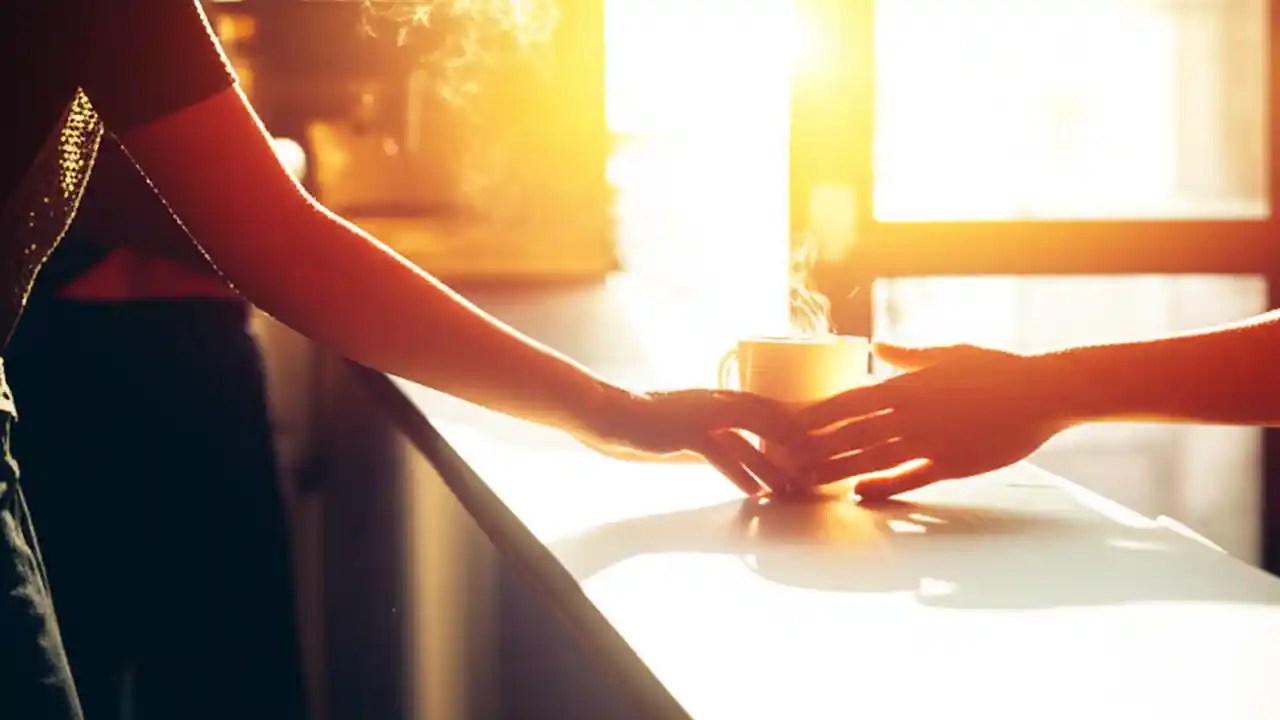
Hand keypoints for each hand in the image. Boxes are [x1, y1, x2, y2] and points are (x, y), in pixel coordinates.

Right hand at [595, 389, 806, 495]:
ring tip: (788, 491)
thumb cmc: (651, 423)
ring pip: (749, 441)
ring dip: (771, 468)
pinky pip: (721, 453)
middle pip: (769, 423)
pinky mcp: (687, 431)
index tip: (813, 453)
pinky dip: (739, 474)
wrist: (615, 413)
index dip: (794, 430)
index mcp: (723, 398)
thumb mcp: (691, 429)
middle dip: (792, 450)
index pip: (770, 409)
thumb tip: (739, 461)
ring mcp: (703, 414)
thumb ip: (716, 440)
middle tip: (811, 476)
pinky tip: (752, 492)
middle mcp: (719, 402)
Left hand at [798, 343, 1073, 499]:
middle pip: (850, 434)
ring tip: (806, 480)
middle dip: (814, 447)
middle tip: (782, 460)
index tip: (787, 424)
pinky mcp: (952, 464)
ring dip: (836, 469)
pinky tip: (859, 493)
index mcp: (908, 385)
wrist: (1043, 392)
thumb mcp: (949, 354)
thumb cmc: (997, 368)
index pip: (848, 401)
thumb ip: (910, 356)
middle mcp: (912, 414)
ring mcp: (930, 440)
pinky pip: (909, 478)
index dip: (815, 416)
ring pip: (871, 458)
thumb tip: (879, 345)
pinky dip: (883, 486)